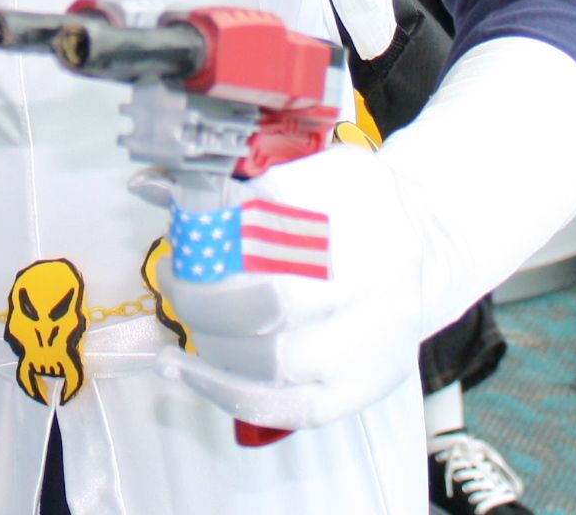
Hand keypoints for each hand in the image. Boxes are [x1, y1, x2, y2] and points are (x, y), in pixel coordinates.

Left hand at [160, 144, 435, 432]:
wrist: (428, 245)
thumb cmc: (355, 204)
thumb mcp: (315, 167)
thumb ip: (239, 177)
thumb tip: (147, 185)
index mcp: (367, 219)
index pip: (282, 237)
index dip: (221, 244)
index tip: (183, 238)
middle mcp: (381, 285)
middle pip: (277, 307)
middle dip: (207, 298)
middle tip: (173, 278)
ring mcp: (377, 344)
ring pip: (279, 365)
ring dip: (211, 347)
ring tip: (176, 322)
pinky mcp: (366, 386)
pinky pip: (291, 408)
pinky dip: (229, 393)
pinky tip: (188, 371)